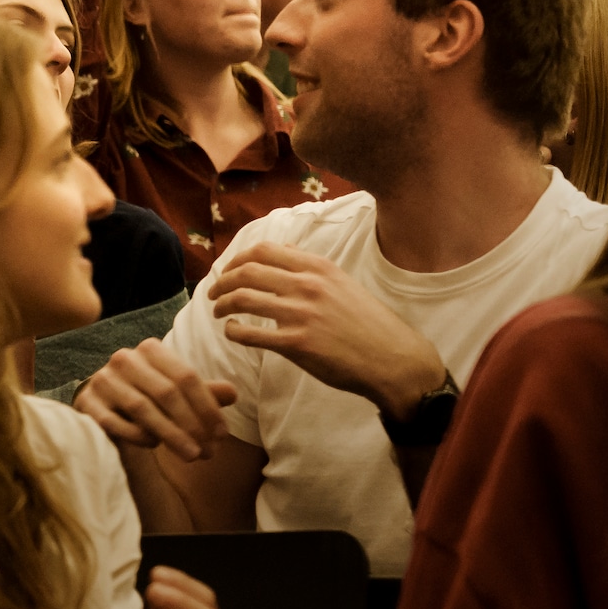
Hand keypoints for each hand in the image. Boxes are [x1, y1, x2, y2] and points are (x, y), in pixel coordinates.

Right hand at [76, 339, 237, 462]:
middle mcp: (124, 358)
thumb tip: (232, 393)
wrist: (106, 409)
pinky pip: (116, 424)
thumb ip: (205, 394)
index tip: (222, 435)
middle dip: (192, 424)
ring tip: (192, 455)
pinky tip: (154, 446)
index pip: (186, 376)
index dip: (207, 406)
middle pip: (166, 392)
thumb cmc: (149, 399)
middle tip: (209, 452)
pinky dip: (139, 436)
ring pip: (143, 408)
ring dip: (172, 435)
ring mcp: (102, 379)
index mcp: (150, 349)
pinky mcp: (87, 402)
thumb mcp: (178, 395)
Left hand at [207, 242, 445, 418]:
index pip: (263, 251)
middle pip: (246, 271)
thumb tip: (287, 249)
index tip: (227, 270)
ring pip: (243, 298)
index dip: (236, 259)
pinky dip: (233, 331)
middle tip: (213, 293)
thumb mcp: (344, 283)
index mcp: (318, 267)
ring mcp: (301, 314)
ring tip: (217, 311)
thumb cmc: (369, 323)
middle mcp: (307, 285)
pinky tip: (231, 332)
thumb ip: (312, 266)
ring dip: (222, 304)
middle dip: (222, 281)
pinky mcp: (297, 344)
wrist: (394, 359)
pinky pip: (250, 334)